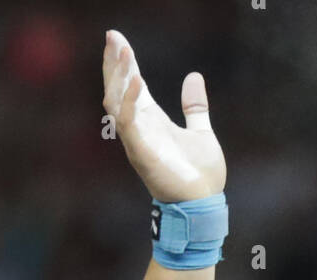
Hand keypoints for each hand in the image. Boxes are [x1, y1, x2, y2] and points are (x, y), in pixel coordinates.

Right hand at [102, 28, 225, 202]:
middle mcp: (141, 129)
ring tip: (122, 52)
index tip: (117, 38)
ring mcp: (138, 141)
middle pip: (118, 90)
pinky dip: (130, 102)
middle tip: (112, 37)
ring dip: (118, 77)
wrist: (204, 206)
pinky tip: (138, 81)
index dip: (125, 62)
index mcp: (153, 121)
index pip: (132, 85)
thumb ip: (195, 107)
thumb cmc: (201, 176)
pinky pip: (129, 124)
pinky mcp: (141, 154)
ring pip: (116, 103)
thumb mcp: (201, 133)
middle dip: (114, 63)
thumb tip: (194, 76)